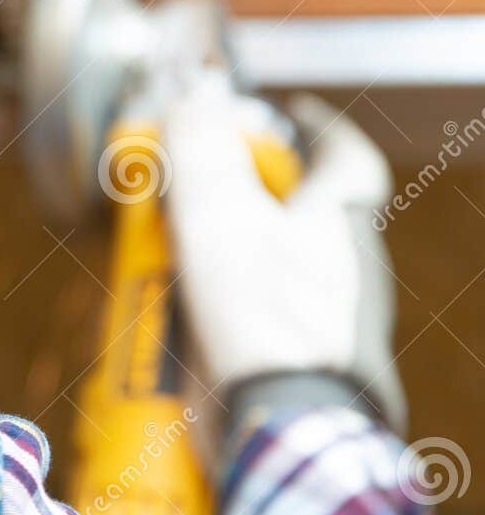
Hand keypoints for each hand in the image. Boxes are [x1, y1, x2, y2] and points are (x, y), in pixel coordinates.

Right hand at [164, 71, 404, 430]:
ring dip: (219, 250)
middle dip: (246, 191)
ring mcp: (322, 319)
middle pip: (299, 211)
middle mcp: (344, 268)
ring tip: (167, 244)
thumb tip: (193, 91)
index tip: (290, 110)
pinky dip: (211, 304)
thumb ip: (202, 145)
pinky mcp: (291, 362)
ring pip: (271, 265)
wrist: (284, 424)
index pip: (347, 156)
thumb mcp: (219, 209)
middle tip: (195, 177)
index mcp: (342, 220)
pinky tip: (172, 308)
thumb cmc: (267, 314)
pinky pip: (250, 317)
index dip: (317, 127)